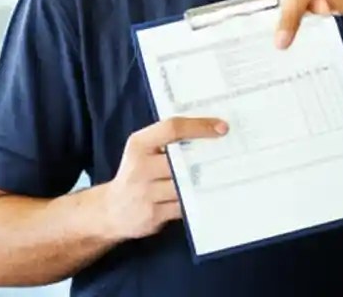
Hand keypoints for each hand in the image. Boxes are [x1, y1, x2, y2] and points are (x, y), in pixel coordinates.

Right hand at [99, 116, 227, 240]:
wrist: (111, 210)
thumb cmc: (136, 174)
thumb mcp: (142, 151)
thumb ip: (166, 141)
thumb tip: (208, 131)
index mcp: (139, 144)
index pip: (172, 129)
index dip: (199, 126)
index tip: (222, 128)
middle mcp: (141, 167)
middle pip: (183, 159)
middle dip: (207, 157)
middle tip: (231, 153)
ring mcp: (146, 193)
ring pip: (186, 185)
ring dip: (206, 181)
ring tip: (225, 174)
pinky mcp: (154, 215)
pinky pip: (184, 207)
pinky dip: (197, 201)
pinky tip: (207, 196)